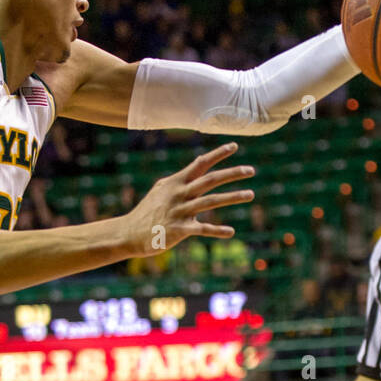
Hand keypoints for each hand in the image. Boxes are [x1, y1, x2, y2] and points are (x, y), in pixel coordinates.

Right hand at [122, 142, 254, 257]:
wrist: (129, 234)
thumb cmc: (147, 212)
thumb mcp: (161, 190)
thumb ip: (179, 180)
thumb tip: (196, 166)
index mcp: (176, 182)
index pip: (200, 163)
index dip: (217, 154)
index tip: (235, 146)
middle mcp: (179, 194)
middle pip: (210, 180)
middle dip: (232, 174)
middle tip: (251, 170)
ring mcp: (179, 211)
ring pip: (211, 201)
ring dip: (233, 197)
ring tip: (250, 194)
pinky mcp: (179, 230)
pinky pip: (203, 229)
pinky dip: (218, 231)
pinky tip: (231, 232)